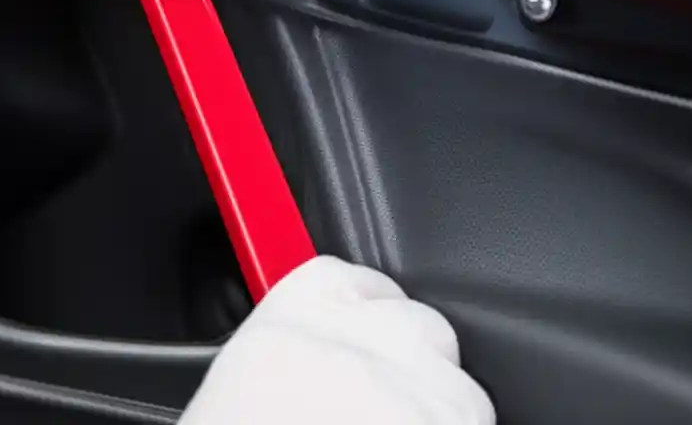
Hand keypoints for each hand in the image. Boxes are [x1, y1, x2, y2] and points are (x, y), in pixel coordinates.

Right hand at [180, 257, 495, 424]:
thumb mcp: (231, 406)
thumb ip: (286, 367)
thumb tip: (316, 368)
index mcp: (285, 330)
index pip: (348, 280)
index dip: (360, 309)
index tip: (360, 330)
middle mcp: (359, 349)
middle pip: (415, 326)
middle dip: (407, 366)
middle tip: (372, 414)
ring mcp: (421, 401)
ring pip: (460, 389)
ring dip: (437, 418)